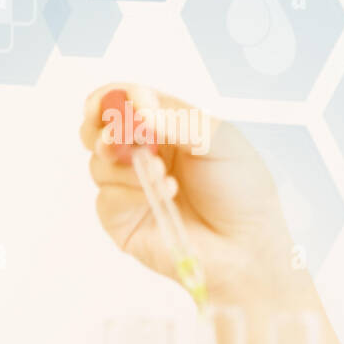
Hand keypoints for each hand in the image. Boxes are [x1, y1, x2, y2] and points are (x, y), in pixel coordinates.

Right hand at [80, 82, 307, 304]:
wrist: (247, 245)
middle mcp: (143, 153)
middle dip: (107, 129)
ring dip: (130, 166)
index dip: (113, 98)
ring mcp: (130, 186)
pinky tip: (164, 198)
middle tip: (125, 136)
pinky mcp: (122, 218)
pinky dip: (131, 194)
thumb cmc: (242, 192)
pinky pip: (106, 197)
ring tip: (167, 179)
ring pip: (98, 162)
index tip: (119, 104)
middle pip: (96, 129)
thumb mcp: (221, 142)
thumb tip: (141, 107)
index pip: (123, 101)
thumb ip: (180, 120)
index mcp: (165, 127)